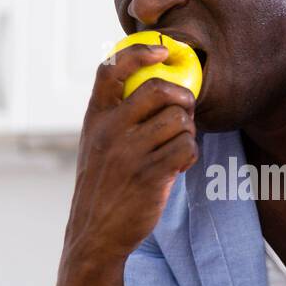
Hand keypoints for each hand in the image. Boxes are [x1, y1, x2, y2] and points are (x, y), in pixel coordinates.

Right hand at [63, 43, 198, 262]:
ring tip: (177, 146)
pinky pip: (187, 148)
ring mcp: (130, 153)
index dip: (140, 53)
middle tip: (186, 109)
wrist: (95, 234)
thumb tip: (156, 85)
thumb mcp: (95, 145)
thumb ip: (116, 116)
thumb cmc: (103, 185)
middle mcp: (110, 131)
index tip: (162, 51)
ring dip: (187, 131)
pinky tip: (178, 166)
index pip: (112, 69)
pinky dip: (190, 155)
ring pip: (179, 120)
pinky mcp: (151, 176)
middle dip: (182, 97)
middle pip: (158, 90)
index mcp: (95, 118)